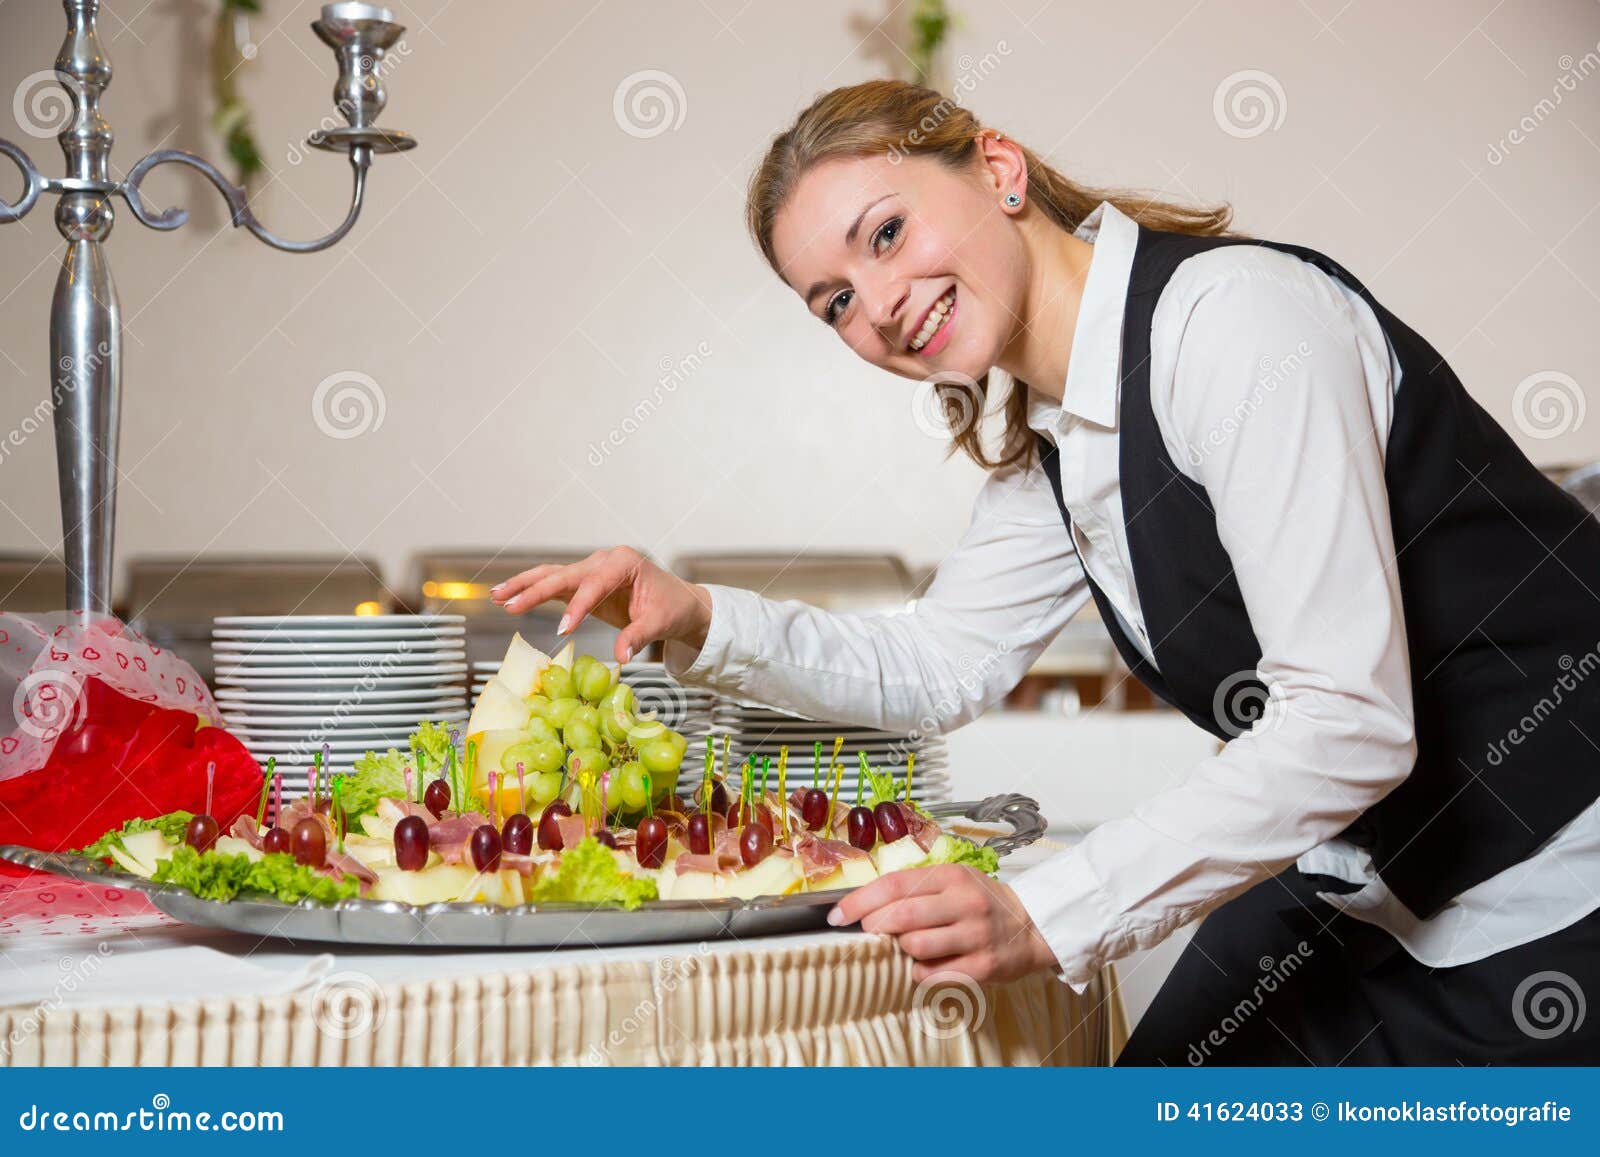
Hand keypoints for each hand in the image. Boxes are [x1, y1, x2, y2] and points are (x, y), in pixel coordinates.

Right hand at [489, 547, 712, 664]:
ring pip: (552, 576)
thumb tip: (620, 657)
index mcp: (624, 563)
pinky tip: (509, 598)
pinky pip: (554, 585)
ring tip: (497, 596)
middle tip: (508, 605)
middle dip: (534, 590)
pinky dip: (532, 591)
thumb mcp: (660, 623)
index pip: (594, 584)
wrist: (679, 602)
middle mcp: (603, 560)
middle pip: (563, 575)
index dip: (577, 607)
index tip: (564, 630)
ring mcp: (591, 569)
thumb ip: (638, 637)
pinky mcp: (584, 583)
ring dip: (524, 586)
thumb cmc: (672, 608)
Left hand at [827, 863, 1057, 984]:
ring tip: (907, 944)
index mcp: (951, 876)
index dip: (859, 901)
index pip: (894, 884)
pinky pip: (932, 974)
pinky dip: (918, 971)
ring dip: (900, 949)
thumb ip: (914, 888)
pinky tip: (924, 963)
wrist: (1030, 925)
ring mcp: (975, 935)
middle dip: (874, 926)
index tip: (837, 915)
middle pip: (901, 916)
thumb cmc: (981, 902)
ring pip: (914, 946)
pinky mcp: (982, 966)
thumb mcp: (952, 880)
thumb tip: (864, 906)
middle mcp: (964, 902)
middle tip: (868, 930)